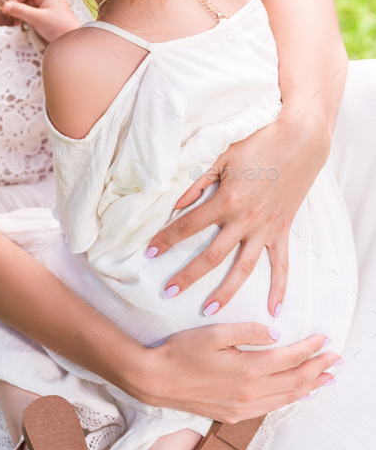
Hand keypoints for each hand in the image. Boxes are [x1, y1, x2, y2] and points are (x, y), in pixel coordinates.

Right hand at [3, 0, 81, 42]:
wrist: (73, 38)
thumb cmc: (58, 27)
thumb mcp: (36, 18)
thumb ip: (20, 11)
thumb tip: (5, 6)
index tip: (9, 11)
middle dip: (19, 7)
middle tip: (15, 19)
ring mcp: (50, 2)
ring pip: (31, 4)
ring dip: (24, 13)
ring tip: (21, 24)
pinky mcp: (51, 10)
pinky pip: (36, 10)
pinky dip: (30, 16)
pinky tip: (28, 24)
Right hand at [135, 323, 339, 421]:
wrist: (156, 380)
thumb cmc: (181, 352)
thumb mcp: (214, 332)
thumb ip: (248, 331)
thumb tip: (276, 334)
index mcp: (248, 369)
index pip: (289, 358)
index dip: (310, 349)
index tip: (325, 340)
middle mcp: (249, 392)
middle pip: (294, 381)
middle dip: (318, 370)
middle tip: (337, 360)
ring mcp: (242, 407)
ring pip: (285, 398)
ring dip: (309, 387)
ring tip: (326, 379)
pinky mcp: (233, 414)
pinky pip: (270, 408)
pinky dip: (288, 400)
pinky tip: (295, 395)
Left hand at [147, 113, 330, 315]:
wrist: (301, 139)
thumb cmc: (258, 142)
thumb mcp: (223, 155)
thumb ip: (198, 181)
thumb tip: (175, 204)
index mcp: (227, 200)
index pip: (189, 225)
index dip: (166, 239)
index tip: (149, 252)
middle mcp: (245, 219)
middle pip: (212, 255)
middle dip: (188, 275)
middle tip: (168, 292)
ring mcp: (266, 228)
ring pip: (243, 268)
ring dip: (226, 292)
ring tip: (209, 310)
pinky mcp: (283, 230)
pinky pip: (282, 264)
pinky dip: (279, 288)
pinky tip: (274, 309)